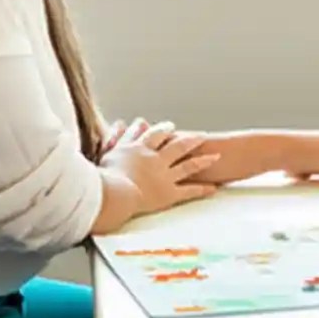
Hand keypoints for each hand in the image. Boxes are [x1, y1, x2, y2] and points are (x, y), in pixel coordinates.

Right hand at [101, 122, 219, 213]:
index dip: (163, 130)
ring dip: (203, 160)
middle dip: (189, 140)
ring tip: (216, 156)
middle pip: (176, 145)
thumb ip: (113, 138)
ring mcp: (164, 176)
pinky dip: (202, 190)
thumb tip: (117, 124)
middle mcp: (155, 159)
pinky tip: (214, 188)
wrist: (112, 193)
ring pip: (188, 165)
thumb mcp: (105, 152)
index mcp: (138, 149)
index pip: (154, 135)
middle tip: (200, 136)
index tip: (170, 127)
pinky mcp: (168, 193)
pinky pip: (188, 191)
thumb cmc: (102, 176)